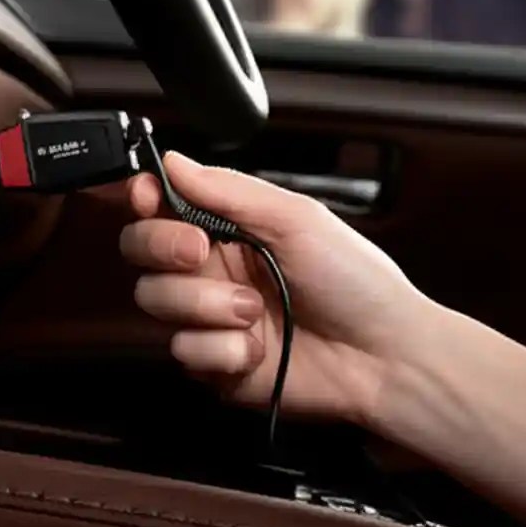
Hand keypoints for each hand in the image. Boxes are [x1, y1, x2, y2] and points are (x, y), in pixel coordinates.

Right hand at [121, 152, 439, 426]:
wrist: (386, 357)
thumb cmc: (358, 282)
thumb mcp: (297, 219)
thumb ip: (228, 190)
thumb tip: (175, 160)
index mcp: (231, 227)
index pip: (162, 204)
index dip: (143, 196)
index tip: (148, 196)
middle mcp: (213, 269)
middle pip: (139, 249)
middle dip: (162, 246)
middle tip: (200, 252)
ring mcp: (210, 318)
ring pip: (154, 301)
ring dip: (205, 305)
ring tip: (254, 309)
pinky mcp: (215, 365)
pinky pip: (184, 352)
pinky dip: (223, 350)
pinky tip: (260, 349)